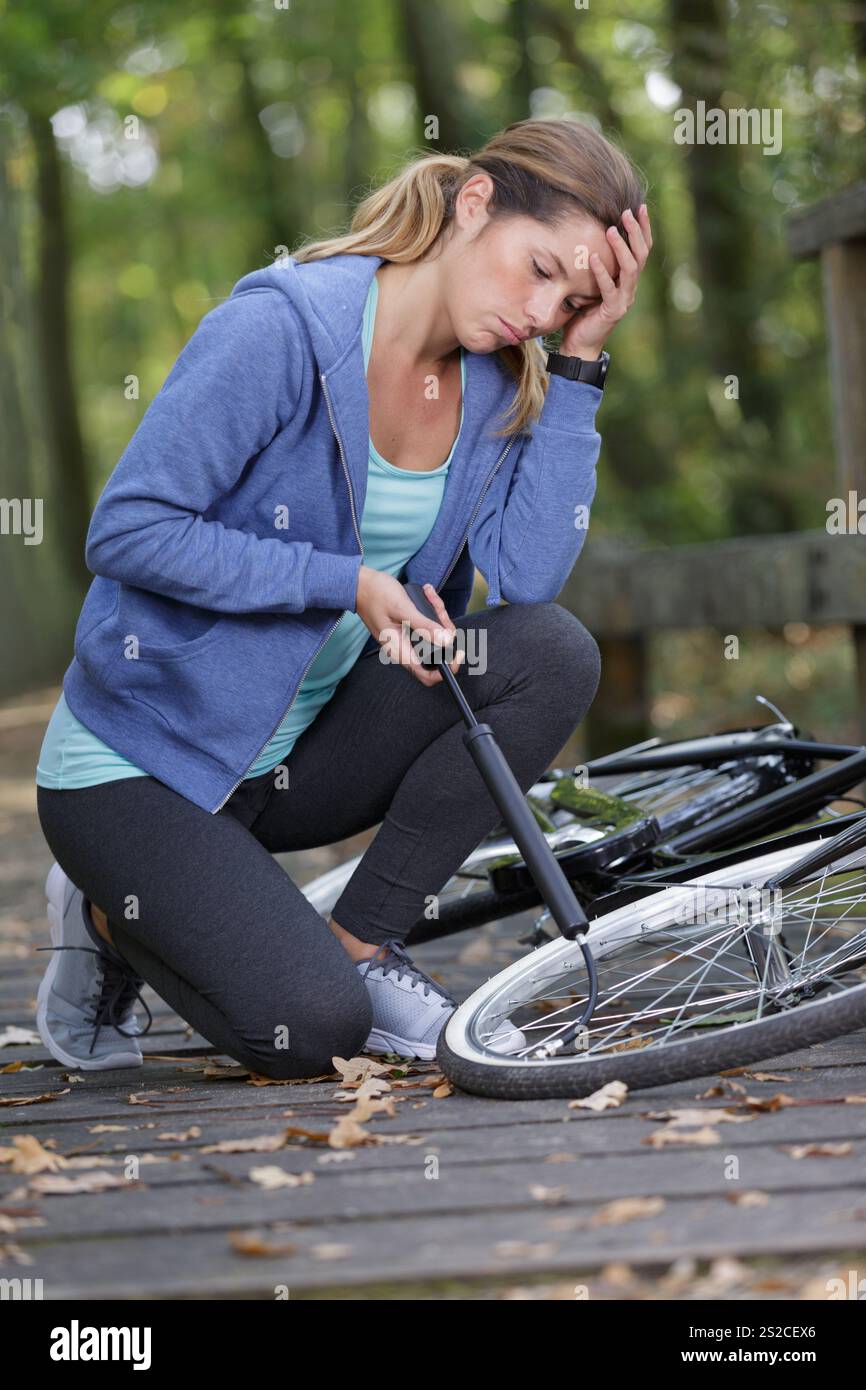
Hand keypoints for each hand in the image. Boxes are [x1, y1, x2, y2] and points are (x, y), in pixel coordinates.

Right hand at [355, 568, 463, 687]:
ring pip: (434, 636)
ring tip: (430, 596)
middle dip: (445, 632)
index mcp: (400, 651)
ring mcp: (406, 639)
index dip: (447, 670)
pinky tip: (426, 594)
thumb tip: (447, 641)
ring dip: (438, 616)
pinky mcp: (408, 629)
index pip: (428, 675)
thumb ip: (425, 627)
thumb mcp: (403, 609)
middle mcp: (404, 649)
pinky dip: (431, 610)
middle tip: (440, 611)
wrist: (360, 584)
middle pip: (436, 652)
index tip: (457, 652)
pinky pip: (427, 625)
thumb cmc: (376, 595)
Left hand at [560, 203, 652, 358]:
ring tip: (611, 230)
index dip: (643, 229)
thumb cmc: (583, 313)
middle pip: (641, 255)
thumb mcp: (592, 285)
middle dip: (635, 232)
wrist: (580, 345)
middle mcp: (630, 289)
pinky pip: (609, 288)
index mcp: (628, 281)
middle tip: (627, 213)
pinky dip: (601, 272)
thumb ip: (598, 266)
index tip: (638, 207)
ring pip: (630, 269)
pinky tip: (593, 258)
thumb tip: (588, 238)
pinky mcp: (612, 311)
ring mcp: (624, 300)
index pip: (642, 250)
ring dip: (621, 248)